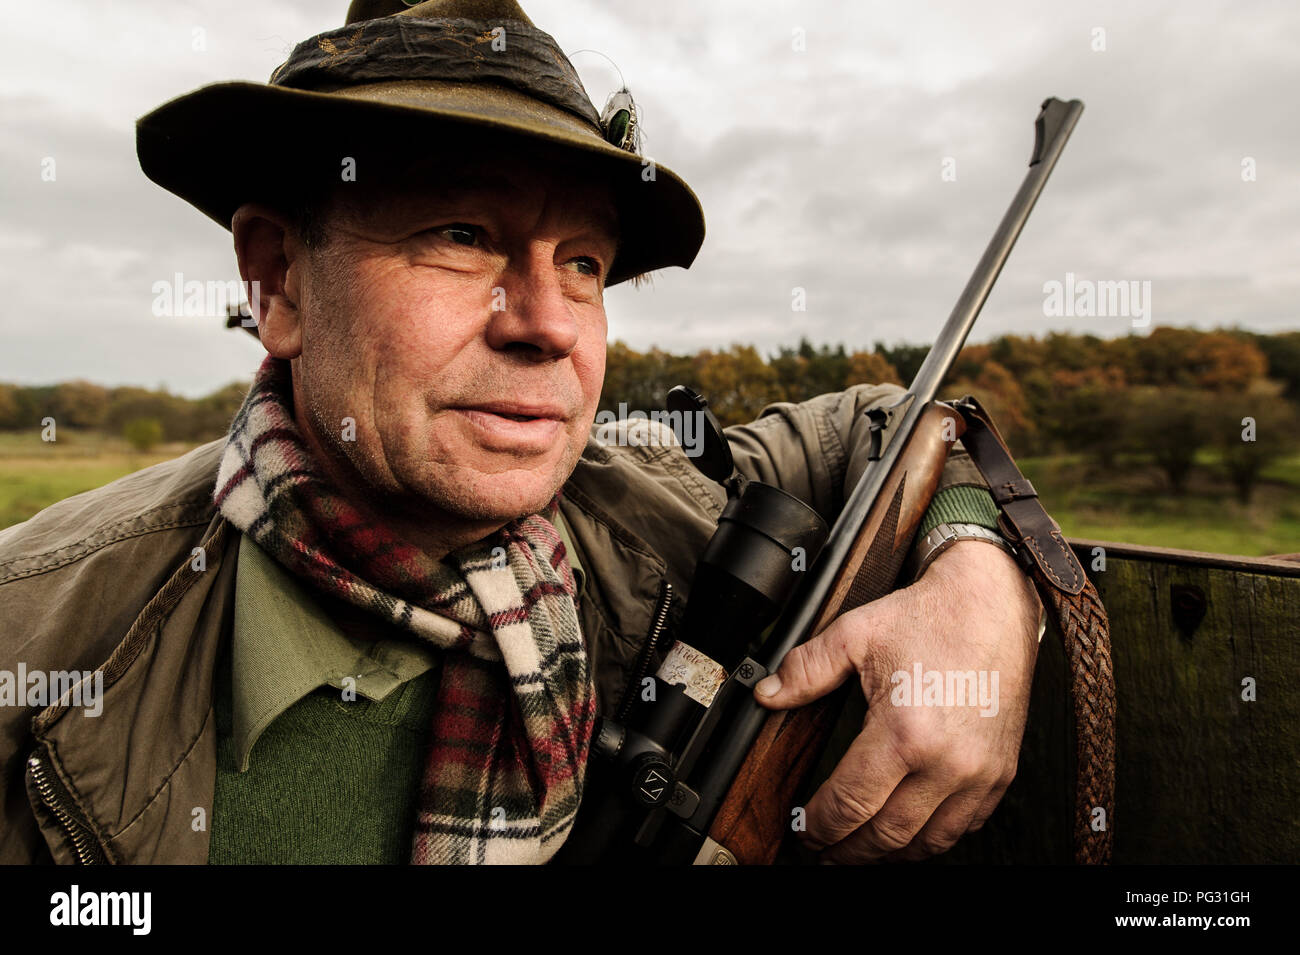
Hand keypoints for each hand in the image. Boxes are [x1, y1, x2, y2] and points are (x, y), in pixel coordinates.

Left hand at [752, 539, 1041, 862]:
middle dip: (847, 849)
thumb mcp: (855, 635)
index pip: (850, 804)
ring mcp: (978, 773)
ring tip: (859, 848)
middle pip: (886, 835)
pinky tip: (908, 831)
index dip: (818, 825)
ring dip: (888, 852)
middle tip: (822, 849)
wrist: (993, 603)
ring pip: (927, 843)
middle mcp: (946, 763)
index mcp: (905, 733)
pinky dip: (932, 838)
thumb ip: (806, 670)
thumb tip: (768, 694)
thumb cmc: (929, 616)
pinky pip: (964, 826)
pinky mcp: (1001, 773)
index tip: (802, 829)